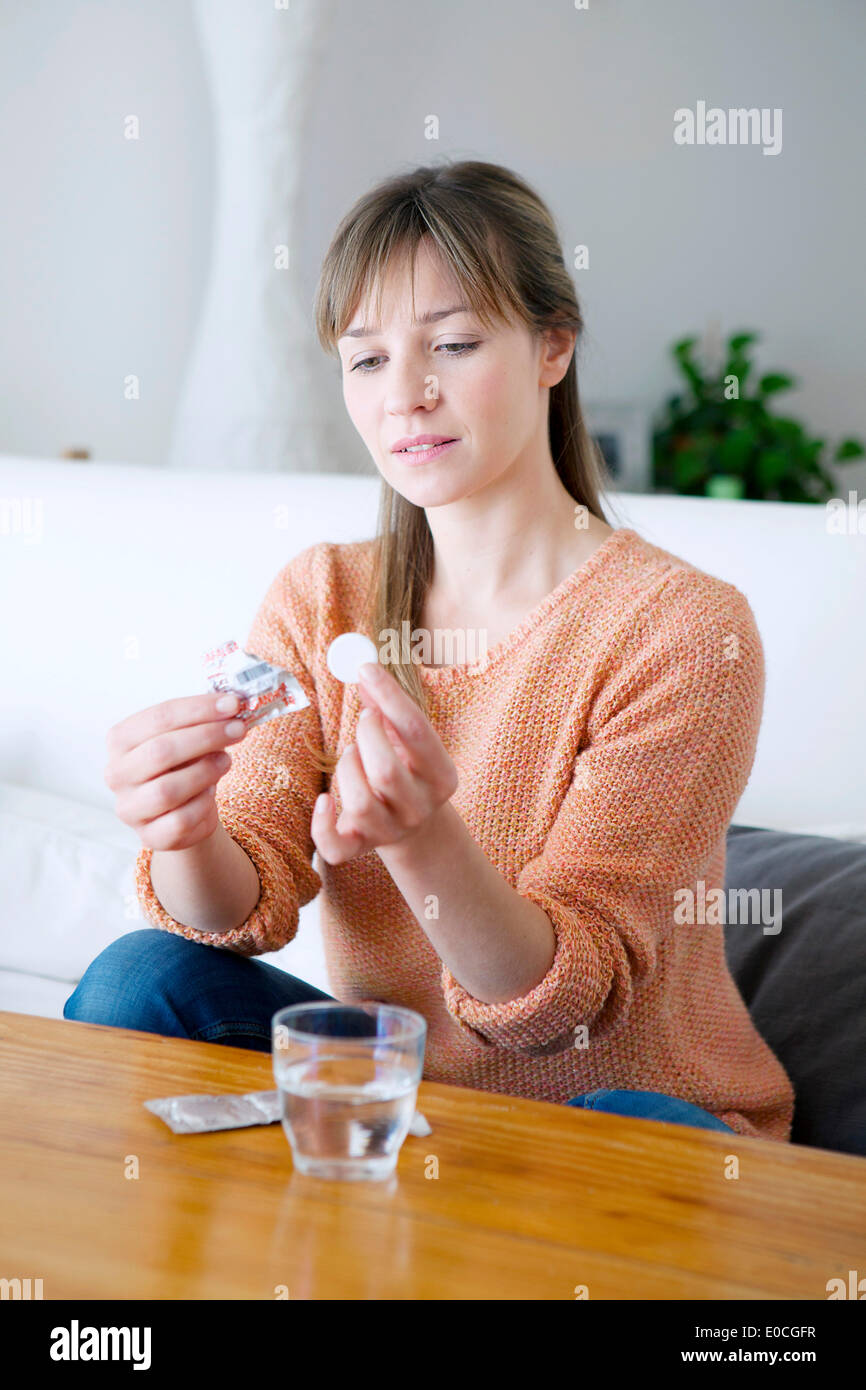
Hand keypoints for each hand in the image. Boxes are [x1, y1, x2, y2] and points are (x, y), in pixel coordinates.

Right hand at [105, 690, 249, 850]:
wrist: (184, 812)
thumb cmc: (184, 766)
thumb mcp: (190, 739)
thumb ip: (204, 722)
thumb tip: (232, 705)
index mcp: (121, 740)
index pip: (159, 717)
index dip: (199, 709)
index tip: (232, 704)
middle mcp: (117, 773)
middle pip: (161, 751)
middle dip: (207, 736)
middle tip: (238, 729)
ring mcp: (129, 808)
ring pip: (168, 790)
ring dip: (206, 771)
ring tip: (226, 761)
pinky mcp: (149, 835)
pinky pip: (181, 820)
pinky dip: (204, 803)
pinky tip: (211, 792)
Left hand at [311, 662, 457, 865]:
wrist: (414, 829)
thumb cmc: (407, 769)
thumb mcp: (407, 741)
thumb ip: (387, 708)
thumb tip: (364, 669)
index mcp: (442, 777)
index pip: (418, 732)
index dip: (390, 696)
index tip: (366, 667)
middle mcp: (420, 808)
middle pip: (386, 772)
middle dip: (366, 736)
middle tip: (364, 720)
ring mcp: (391, 831)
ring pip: (360, 803)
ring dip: (347, 767)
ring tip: (351, 755)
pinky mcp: (360, 849)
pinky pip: (335, 848)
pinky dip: (321, 823)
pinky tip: (324, 800)